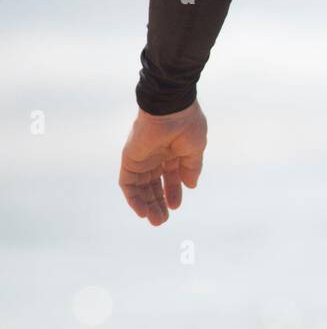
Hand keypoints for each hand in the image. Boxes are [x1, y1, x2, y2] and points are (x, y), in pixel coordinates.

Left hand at [118, 100, 206, 226]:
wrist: (170, 108)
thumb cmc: (186, 124)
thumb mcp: (195, 149)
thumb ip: (191, 167)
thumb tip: (191, 185)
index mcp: (172, 151)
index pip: (170, 176)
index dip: (173, 191)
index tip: (176, 205)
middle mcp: (156, 156)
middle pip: (154, 185)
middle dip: (159, 202)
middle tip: (163, 220)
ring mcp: (142, 159)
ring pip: (141, 188)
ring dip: (147, 205)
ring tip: (156, 220)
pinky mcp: (130, 160)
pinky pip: (128, 183)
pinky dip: (134, 198)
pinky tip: (142, 211)